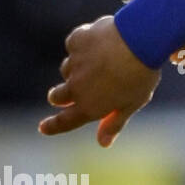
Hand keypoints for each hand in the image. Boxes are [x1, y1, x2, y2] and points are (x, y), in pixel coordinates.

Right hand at [40, 15, 160, 146]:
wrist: (139, 40)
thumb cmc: (141, 74)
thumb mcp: (132, 103)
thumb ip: (114, 122)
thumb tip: (103, 144)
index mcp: (90, 106)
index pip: (65, 121)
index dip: (53, 126)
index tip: (43, 128)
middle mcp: (76, 87)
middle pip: (56, 96)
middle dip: (59, 96)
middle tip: (65, 93)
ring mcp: (74, 64)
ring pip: (67, 69)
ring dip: (77, 68)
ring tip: (102, 61)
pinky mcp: (76, 42)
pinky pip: (75, 46)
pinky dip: (85, 45)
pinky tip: (102, 41)